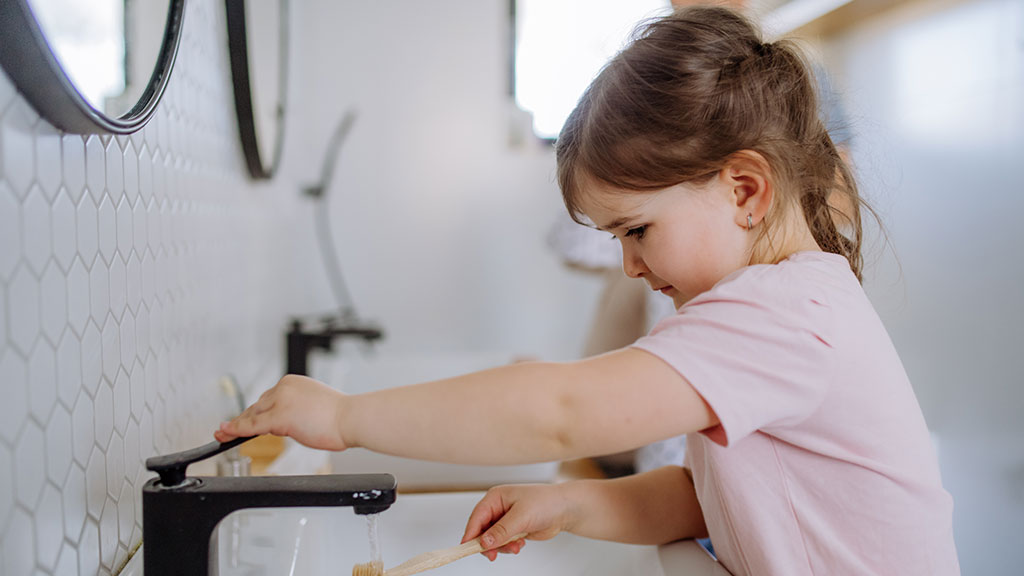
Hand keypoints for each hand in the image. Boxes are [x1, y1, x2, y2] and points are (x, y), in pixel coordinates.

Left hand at [214, 374, 349, 450]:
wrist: (352, 418)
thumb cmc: (343, 416)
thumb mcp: (316, 407)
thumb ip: (298, 411)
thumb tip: (288, 423)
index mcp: (294, 383)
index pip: (269, 398)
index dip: (255, 412)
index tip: (245, 419)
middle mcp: (284, 388)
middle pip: (257, 406)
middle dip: (243, 420)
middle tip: (227, 430)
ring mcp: (280, 401)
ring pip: (252, 416)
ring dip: (236, 426)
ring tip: (222, 434)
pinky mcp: (279, 417)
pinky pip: (252, 426)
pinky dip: (236, 430)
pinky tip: (225, 433)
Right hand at [462, 483, 572, 560]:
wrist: (565, 509)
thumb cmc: (546, 503)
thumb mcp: (521, 516)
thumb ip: (501, 530)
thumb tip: (484, 541)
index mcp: (496, 497)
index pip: (477, 517)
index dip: (470, 533)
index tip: (466, 547)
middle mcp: (498, 508)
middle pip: (482, 530)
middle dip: (488, 543)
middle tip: (492, 555)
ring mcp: (506, 519)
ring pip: (493, 539)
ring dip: (502, 546)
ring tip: (516, 546)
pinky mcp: (514, 529)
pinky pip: (503, 543)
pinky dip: (510, 547)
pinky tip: (520, 544)